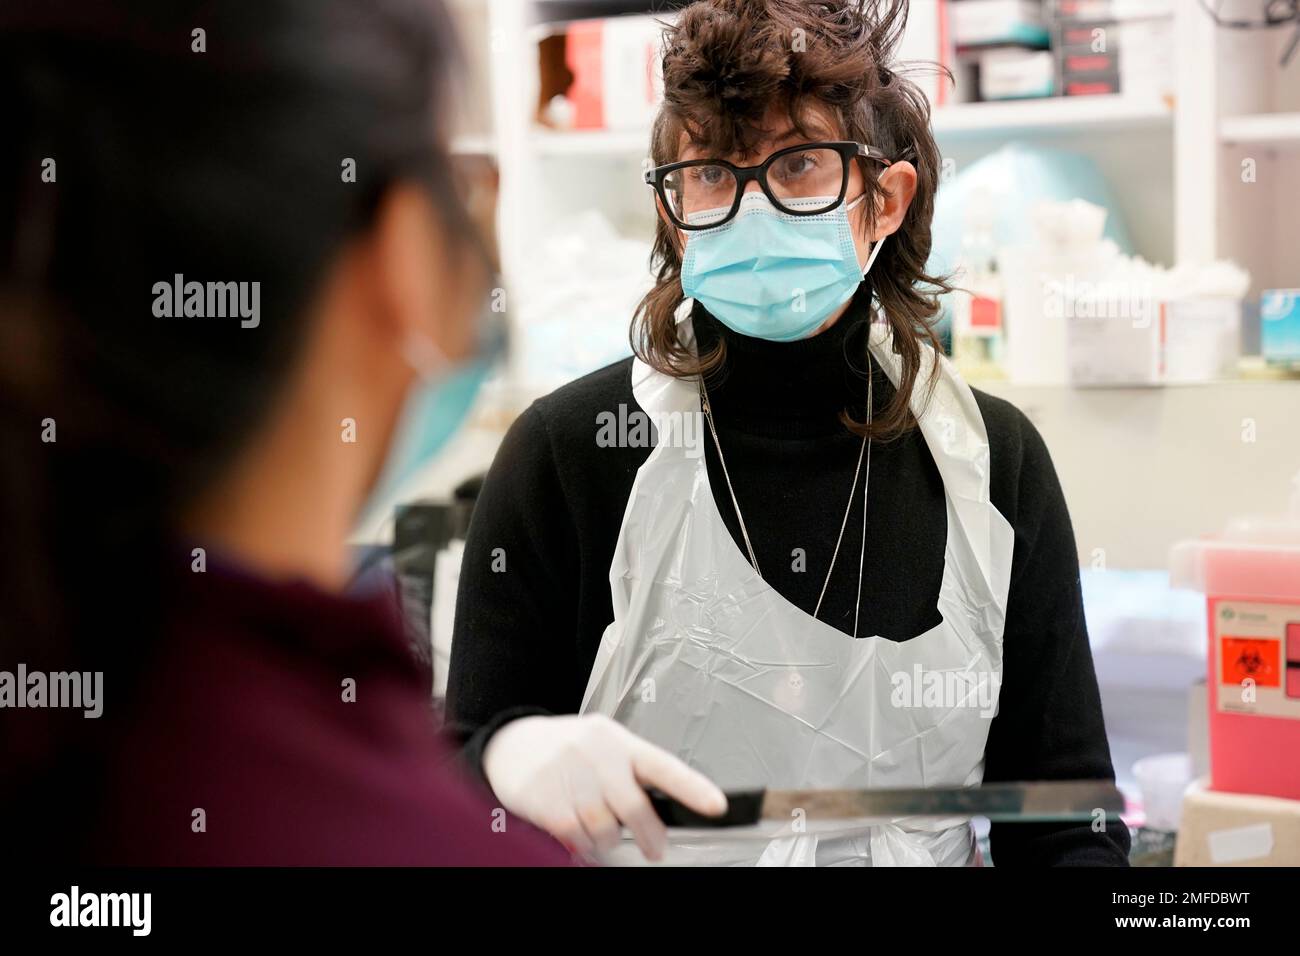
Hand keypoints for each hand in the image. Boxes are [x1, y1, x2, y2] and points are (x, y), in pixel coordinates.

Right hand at [483, 714, 726, 861]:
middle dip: (650, 835)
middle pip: (633, 806)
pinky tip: (583, 835)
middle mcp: (596, 754)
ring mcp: (569, 774)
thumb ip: (631, 771)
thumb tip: (662, 811)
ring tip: (605, 834)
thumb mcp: (604, 745)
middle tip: (656, 849)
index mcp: (619, 741)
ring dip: (610, 840)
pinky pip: (576, 835)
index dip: (691, 787)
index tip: (715, 806)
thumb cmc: (569, 749)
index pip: (662, 765)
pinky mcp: (545, 797)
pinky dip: (585, 844)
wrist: (512, 745)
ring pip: (604, 826)